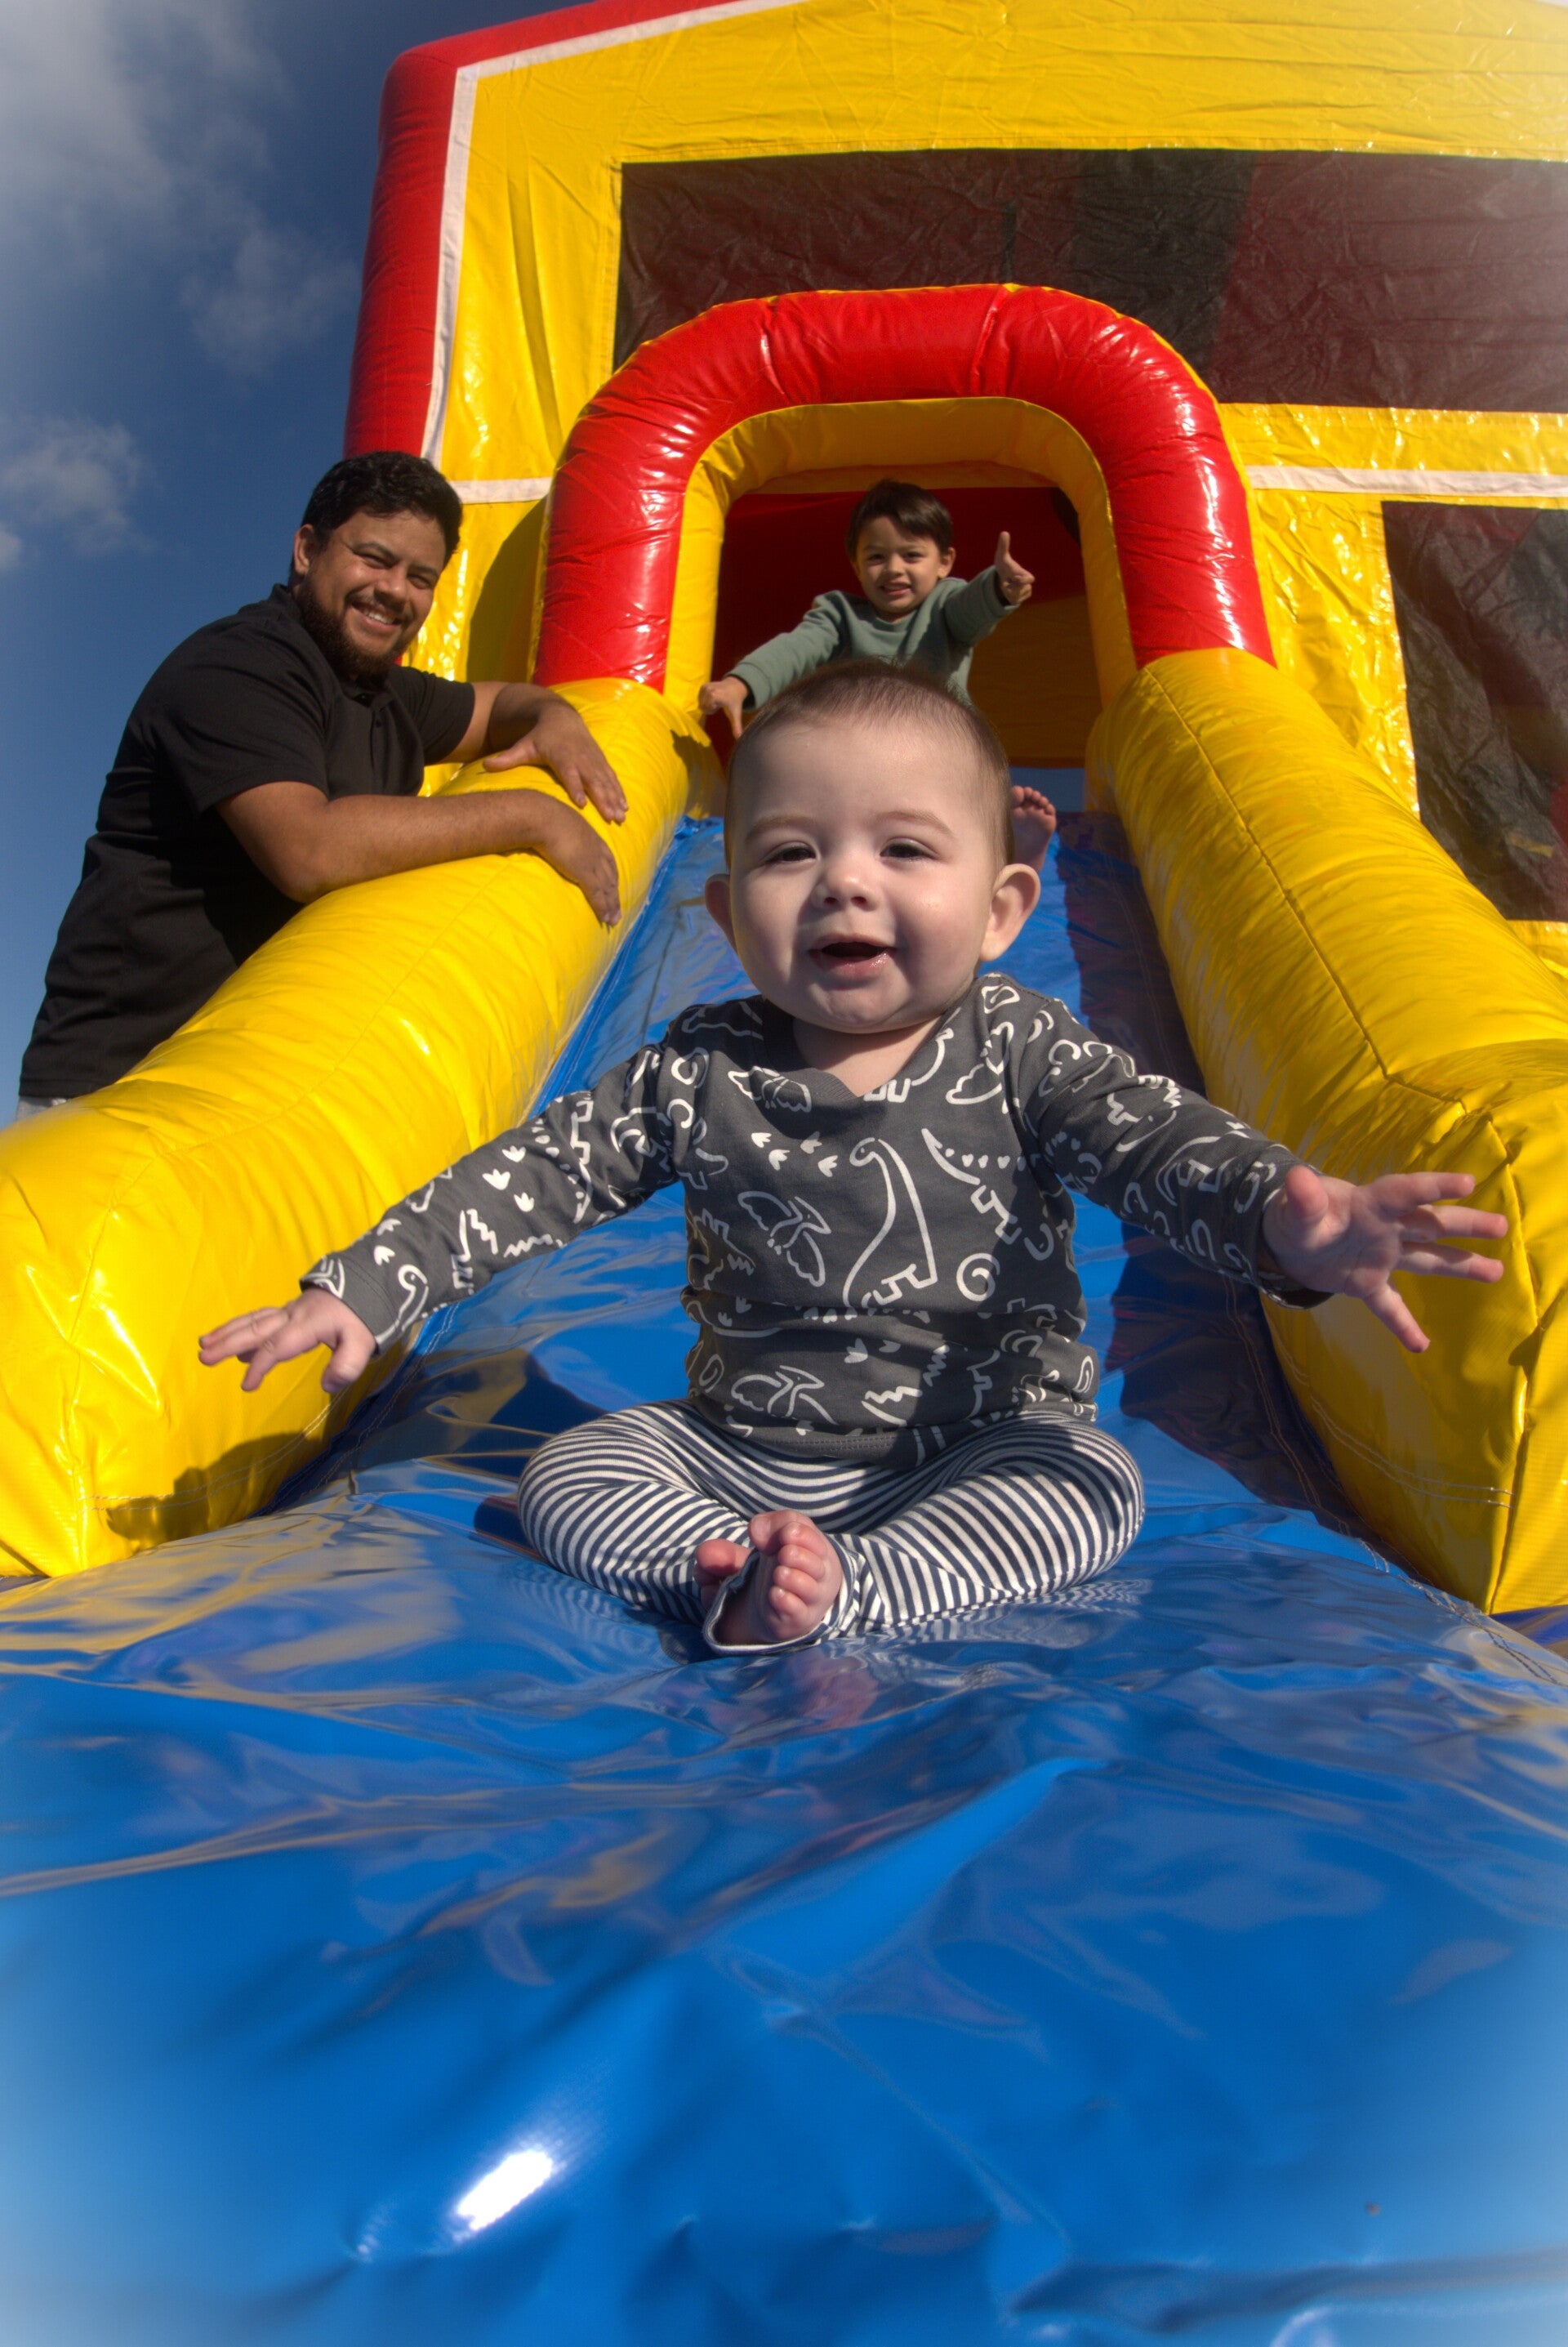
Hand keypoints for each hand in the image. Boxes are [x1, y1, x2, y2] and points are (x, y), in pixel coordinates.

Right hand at [198, 1291, 374, 1392]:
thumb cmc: (366, 1315)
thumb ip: (347, 1365)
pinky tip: (234, 1341)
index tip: (247, 1386)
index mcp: (307, 1325)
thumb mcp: (364, 1342)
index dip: (261, 1365)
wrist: (370, 1282)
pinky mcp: (292, 1310)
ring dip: (228, 1332)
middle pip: (255, 1329)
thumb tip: (327, 1386)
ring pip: (253, 1320)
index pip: (277, 1346)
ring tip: (204, 1345)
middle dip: (228, 1343)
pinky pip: (260, 1318)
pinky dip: (241, 1327)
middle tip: (203, 1357)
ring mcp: (290, 1311)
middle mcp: (292, 1316)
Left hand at [484, 698, 626, 824]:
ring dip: (615, 799)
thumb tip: (484, 764)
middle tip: (611, 818)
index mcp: (561, 755)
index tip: (582, 803)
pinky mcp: (600, 761)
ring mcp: (592, 759)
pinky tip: (625, 806)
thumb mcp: (523, 746)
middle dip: (603, 799)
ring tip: (620, 817)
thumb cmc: (539, 738)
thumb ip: (506, 758)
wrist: (560, 718)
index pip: (569, 772)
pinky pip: (612, 778)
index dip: (576, 787)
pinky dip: (619, 791)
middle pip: (593, 780)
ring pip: (606, 781)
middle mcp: (580, 757)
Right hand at [526, 794, 620, 923]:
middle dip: (615, 895)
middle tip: (618, 911)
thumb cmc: (544, 816)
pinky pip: (597, 894)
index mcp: (592, 838)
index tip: (613, 887)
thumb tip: (553, 837)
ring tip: (614, 920)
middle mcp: (597, 850)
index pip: (608, 861)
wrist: (542, 817)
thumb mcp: (560, 822)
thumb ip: (562, 832)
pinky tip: (606, 918)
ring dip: (612, 905)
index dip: (611, 876)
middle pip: (611, 877)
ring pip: (607, 888)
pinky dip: (603, 907)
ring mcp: (592, 862)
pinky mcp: (584, 872)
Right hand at [698, 676, 749, 737]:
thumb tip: (739, 738)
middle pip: (703, 706)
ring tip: (716, 699)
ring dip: (708, 702)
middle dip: (710, 707)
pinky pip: (700, 696)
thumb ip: (736, 726)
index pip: (707, 709)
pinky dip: (706, 697)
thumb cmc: (735, 701)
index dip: (713, 709)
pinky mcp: (704, 685)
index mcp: (714, 696)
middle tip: (719, 703)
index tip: (720, 705)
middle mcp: (708, 690)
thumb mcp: (735, 714)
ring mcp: (705, 686)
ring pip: (701, 702)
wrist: (735, 686)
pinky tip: (714, 696)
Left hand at [994, 531, 1034, 606]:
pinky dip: (1009, 597)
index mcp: (1024, 573)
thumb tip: (1004, 532)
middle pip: (1020, 589)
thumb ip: (1003, 546)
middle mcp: (1027, 583)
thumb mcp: (1001, 557)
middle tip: (1006, 583)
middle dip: (1011, 588)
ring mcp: (1025, 591)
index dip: (1023, 580)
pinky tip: (1009, 591)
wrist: (1003, 578)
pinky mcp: (1021, 599)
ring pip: (1015, 596)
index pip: (1029, 579)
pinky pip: (1014, 601)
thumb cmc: (1004, 566)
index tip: (1016, 578)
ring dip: (1008, 592)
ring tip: (1007, 585)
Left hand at [1261, 1165, 1506, 1352]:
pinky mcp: (1368, 1284)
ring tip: (1496, 1271)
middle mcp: (1384, 1229)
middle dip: (1465, 1224)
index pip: (1404, 1193)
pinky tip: (1421, 1345)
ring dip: (1460, 1265)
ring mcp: (1381, 1257)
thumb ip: (1301, 1199)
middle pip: (1431, 1223)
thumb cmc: (1294, 1216)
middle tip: (1501, 1225)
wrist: (1284, 1240)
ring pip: (1427, 1259)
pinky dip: (1403, 1324)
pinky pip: (1390, 1305)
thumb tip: (1297, 1178)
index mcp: (1368, 1205)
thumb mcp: (1294, 1209)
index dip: (1433, 1186)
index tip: (1467, 1183)